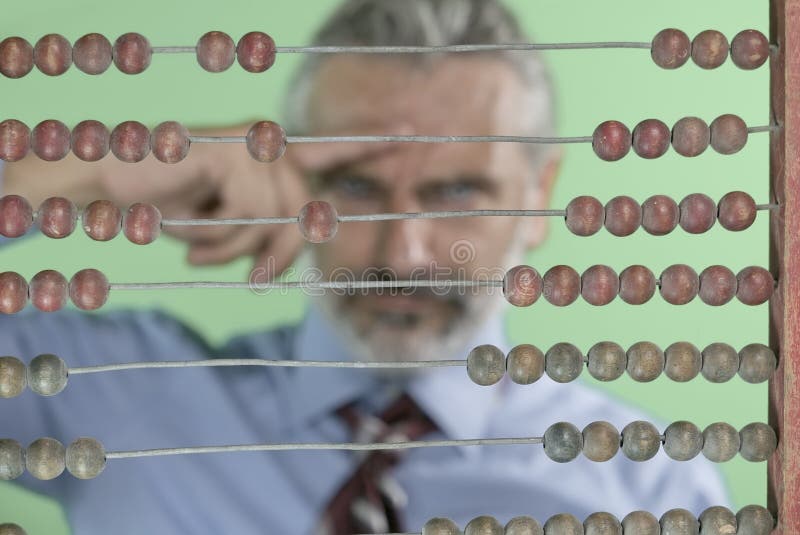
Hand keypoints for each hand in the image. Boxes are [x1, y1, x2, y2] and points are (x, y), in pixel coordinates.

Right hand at [163, 125, 405, 278]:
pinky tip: (187, 224)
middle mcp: (273, 144)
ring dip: (232, 247)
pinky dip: (215, 237)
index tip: (416, 132)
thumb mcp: (236, 230)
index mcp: (277, 159)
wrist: (116, 189)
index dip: (375, 145)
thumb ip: (275, 233)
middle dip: (270, 256)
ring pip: (276, 223)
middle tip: (233, 269)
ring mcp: (255, 144)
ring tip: (196, 237)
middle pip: (305, 219)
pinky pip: (248, 217)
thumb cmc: (177, 209)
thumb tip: (299, 244)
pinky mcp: (235, 152)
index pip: (334, 152)